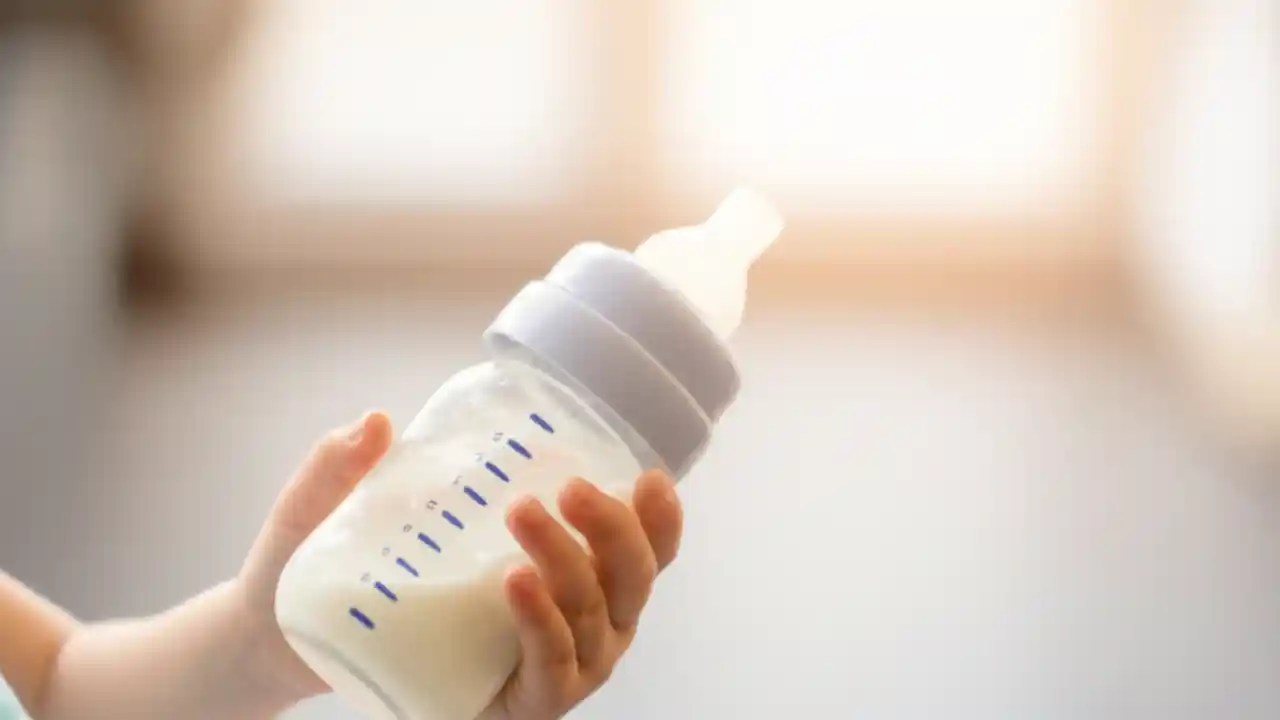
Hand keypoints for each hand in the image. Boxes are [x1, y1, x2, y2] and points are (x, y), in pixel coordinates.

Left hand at [234, 412, 683, 719]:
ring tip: (522, 514)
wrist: (291, 645)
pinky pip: (550, 664)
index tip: (646, 474)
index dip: (659, 516)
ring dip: (567, 561)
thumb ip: (341, 467)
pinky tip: (518, 581)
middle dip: (613, 527)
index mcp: (572, 568)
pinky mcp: (523, 704)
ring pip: (592, 613)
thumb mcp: (334, 513)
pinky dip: (542, 621)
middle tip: (567, 488)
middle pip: (631, 575)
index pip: (639, 546)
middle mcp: (582, 620)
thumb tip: (374, 422)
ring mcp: (558, 665)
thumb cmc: (342, 573)